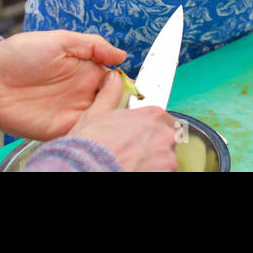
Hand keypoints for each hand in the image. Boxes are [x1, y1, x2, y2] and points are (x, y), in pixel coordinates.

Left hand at [0, 30, 126, 141]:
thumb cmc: (20, 53)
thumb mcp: (60, 40)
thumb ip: (93, 45)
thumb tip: (122, 55)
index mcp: (86, 72)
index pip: (115, 82)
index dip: (121, 84)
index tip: (119, 81)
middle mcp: (82, 94)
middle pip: (111, 104)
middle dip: (119, 106)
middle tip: (114, 101)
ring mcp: (70, 113)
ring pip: (100, 122)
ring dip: (107, 121)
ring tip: (105, 113)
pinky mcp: (57, 130)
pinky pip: (81, 135)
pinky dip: (91, 133)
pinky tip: (92, 126)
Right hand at [62, 70, 178, 171]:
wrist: (85, 169)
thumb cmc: (90, 145)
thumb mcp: (96, 114)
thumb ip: (110, 94)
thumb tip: (113, 78)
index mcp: (153, 115)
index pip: (162, 120)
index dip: (148, 129)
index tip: (137, 138)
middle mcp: (165, 135)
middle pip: (166, 140)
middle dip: (153, 146)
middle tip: (132, 153)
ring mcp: (167, 158)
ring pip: (165, 160)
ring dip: (153, 163)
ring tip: (130, 164)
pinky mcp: (165, 174)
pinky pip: (163, 172)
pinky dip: (152, 173)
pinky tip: (134, 171)